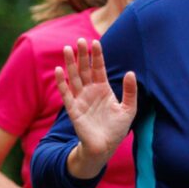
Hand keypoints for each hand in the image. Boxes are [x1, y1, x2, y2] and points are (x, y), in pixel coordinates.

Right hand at [51, 39, 134, 174]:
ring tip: (67, 48)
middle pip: (85, 69)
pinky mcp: (73, 109)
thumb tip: (130, 72)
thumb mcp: (129, 109)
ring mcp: (81, 99)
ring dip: (70, 64)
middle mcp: (90, 91)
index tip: (95, 42)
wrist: (105, 147)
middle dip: (82, 55)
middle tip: (80, 40)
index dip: (97, 56)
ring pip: (74, 77)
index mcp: (103, 89)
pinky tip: (58, 70)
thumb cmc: (117, 129)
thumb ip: (130, 91)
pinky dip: (61, 82)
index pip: (99, 68)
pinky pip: (66, 94)